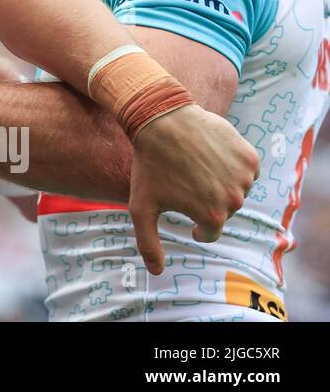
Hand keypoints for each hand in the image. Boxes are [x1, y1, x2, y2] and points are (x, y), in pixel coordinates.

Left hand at [128, 104, 258, 273]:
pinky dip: (233, 167)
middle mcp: (233, 200)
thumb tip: (157, 272)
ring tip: (197, 169)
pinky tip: (211, 156)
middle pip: (224, 211)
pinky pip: (246, 170)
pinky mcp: (250, 157)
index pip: (210, 232)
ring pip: (237, 190)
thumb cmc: (149, 164)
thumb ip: (148, 243)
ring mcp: (244, 178)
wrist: (161, 120)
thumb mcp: (141, 207)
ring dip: (222, 184)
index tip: (188, 219)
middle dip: (206, 203)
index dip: (197, 226)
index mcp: (211, 217)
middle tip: (187, 185)